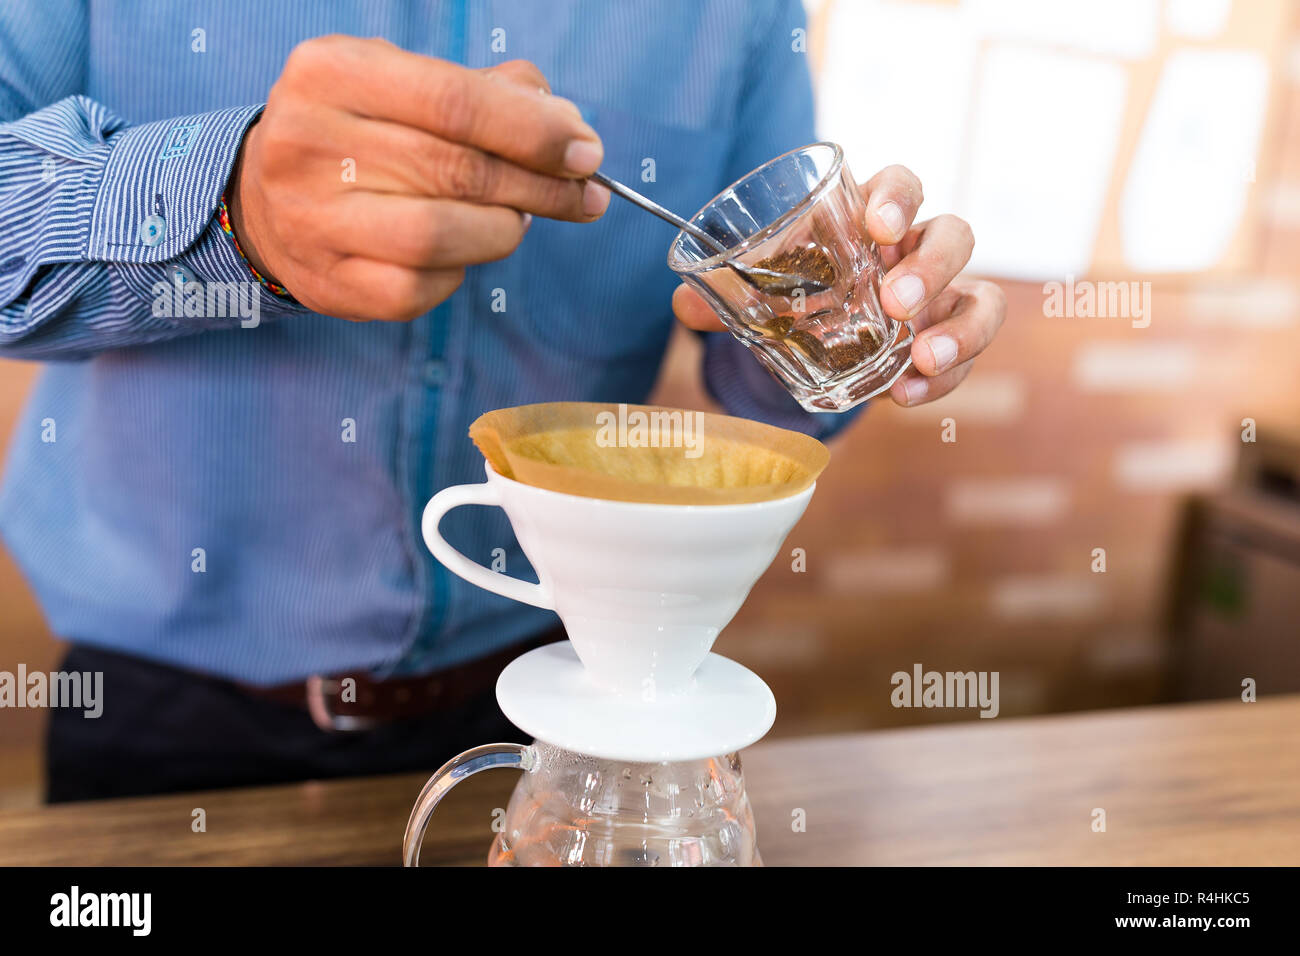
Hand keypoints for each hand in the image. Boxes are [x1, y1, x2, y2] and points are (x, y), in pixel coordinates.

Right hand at [227, 37, 609, 320]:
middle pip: (458, 170)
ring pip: (442, 236)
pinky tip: (465, 252)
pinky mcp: (328, 284)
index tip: (586, 150)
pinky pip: (421, 288)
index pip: (456, 102)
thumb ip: (486, 93)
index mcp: (332, 72)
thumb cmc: (358, 134)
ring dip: (504, 230)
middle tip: (585, 194)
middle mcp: (309, 142)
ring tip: (520, 218)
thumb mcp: (403, 83)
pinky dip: (461, 272)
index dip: (534, 131)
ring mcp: (312, 220)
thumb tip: (566, 127)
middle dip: (540, 186)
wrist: (264, 200)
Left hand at [672, 164, 1005, 406]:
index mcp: (875, 217)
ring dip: (960, 328)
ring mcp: (944, 298)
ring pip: (983, 297)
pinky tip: (907, 395)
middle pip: (953, 235)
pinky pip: (968, 356)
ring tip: (922, 356)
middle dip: (931, 267)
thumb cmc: (800, 289)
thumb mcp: (765, 287)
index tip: (876, 226)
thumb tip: (684, 304)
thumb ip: (725, 292)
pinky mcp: (950, 341)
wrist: (821, 332)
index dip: (897, 198)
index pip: (902, 185)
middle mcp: (920, 251)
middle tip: (893, 303)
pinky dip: (945, 379)